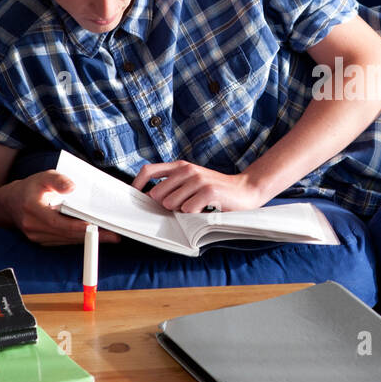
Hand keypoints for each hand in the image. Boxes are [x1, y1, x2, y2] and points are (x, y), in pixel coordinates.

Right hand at [7, 170, 121, 246]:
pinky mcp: (42, 240)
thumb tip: (72, 187)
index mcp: (32, 209)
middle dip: (91, 235)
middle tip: (113, 235)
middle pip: (66, 234)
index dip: (77, 226)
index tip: (96, 227)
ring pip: (66, 240)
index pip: (57, 222)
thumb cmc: (31, 188)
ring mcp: (36, 236)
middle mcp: (33, 226)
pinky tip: (94, 236)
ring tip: (110, 236)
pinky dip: (79, 238)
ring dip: (88, 239)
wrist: (11, 202)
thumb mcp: (44, 176)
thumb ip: (58, 180)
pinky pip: (63, 241)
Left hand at [131, 161, 269, 212]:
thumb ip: (174, 184)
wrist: (246, 190)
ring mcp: (199, 180)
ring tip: (195, 207)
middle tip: (181, 208)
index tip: (134, 197)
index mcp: (181, 166)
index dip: (137, 185)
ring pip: (171, 203)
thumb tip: (149, 196)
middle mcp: (188, 170)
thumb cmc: (216, 190)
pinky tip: (204, 210)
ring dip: (181, 211)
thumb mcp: (193, 181)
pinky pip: (188, 209)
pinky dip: (194, 215)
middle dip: (165, 206)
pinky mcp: (209, 191)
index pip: (149, 171)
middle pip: (157, 193)